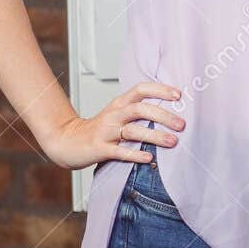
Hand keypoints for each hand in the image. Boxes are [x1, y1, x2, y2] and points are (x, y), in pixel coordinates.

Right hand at [37, 80, 184, 169]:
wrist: (66, 141)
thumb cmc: (99, 129)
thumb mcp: (118, 114)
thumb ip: (140, 111)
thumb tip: (173, 112)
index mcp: (119, 103)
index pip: (141, 89)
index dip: (160, 90)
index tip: (179, 96)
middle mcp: (113, 114)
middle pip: (140, 109)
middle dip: (163, 116)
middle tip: (182, 124)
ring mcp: (106, 132)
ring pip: (132, 130)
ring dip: (154, 136)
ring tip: (172, 141)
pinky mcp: (99, 149)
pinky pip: (119, 151)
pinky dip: (135, 154)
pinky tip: (149, 158)